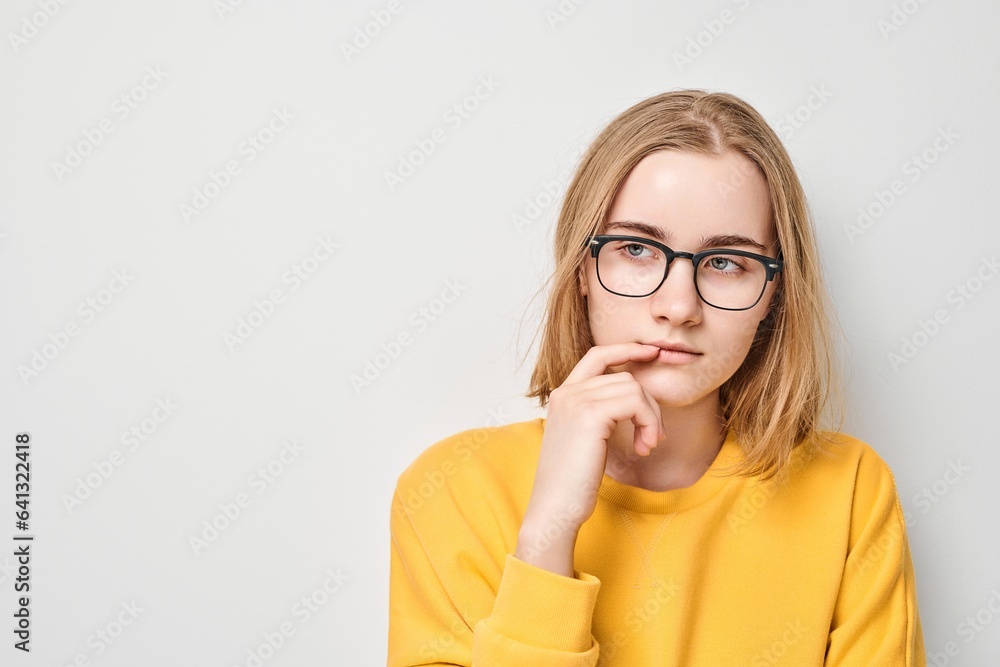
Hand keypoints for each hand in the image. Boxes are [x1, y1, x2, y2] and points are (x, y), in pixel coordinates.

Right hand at [515, 343, 664, 575]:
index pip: (597, 355)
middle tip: (653, 437)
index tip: (652, 352)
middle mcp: (566, 392)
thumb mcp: (585, 439)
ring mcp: (575, 401)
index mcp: (563, 395)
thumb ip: (600, 413)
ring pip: (633, 388)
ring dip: (651, 418)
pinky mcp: (589, 415)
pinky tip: (643, 448)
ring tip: (646, 446)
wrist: (555, 508)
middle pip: (625, 376)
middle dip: (649, 404)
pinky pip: (635, 402)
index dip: (627, 350)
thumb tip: (636, 396)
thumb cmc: (572, 482)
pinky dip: (648, 423)